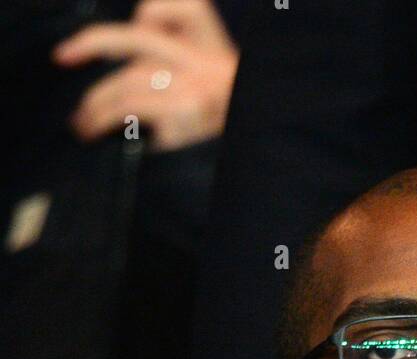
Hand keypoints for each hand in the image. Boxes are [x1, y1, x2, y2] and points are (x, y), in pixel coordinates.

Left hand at [53, 0, 238, 150]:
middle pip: (142, 36)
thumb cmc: (226, 146)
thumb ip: (185, 76)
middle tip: (63, 55)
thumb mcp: (216, 99)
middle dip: (94, 42)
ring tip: (82, 121)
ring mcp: (196, 87)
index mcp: (219, 55)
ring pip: (129, 79)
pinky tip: (94, 131)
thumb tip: (132, 75)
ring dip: (96, 101)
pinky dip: (104, 118)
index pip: (191, 8)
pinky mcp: (184, 112)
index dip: (154, 12)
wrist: (250, 182)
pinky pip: (129, 107)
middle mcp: (209, 65)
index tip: (136, 26)